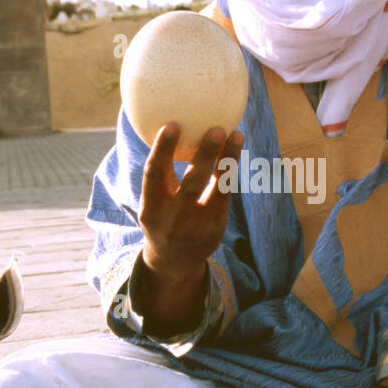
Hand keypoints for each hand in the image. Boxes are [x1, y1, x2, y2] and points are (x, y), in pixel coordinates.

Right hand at [136, 122, 242, 334]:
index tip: (173, 124)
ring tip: (236, 135)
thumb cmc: (162, 217)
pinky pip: (226, 195)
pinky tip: (235, 151)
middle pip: (192, 183)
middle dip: (205, 155)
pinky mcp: (216, 229)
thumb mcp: (153, 201)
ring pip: (217, 189)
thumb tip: (174, 128)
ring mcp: (198, 226)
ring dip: (228, 160)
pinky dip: (230, 171)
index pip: (154, 175)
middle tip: (217, 128)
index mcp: (151, 207)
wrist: (172, 263)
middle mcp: (174, 218)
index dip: (162, 150)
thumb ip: (162, 174)